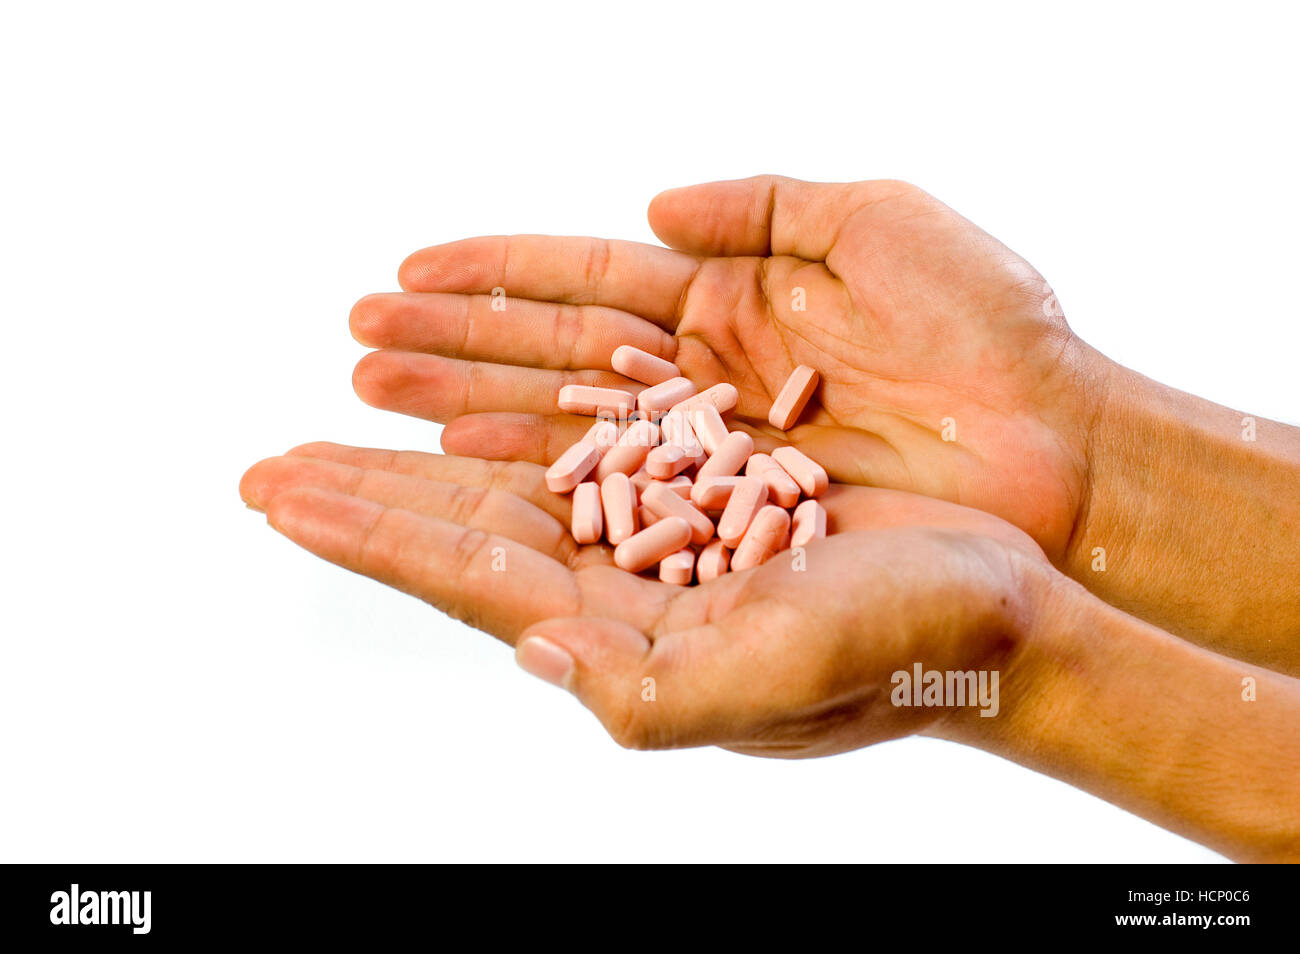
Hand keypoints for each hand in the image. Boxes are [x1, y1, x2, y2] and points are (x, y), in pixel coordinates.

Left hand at [239, 442, 1044, 754]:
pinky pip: (593, 448)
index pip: (463, 575)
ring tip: (354, 419)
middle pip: (463, 531)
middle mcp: (626, 588)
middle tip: (270, 468)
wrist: (994, 615)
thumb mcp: (776, 680)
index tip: (280, 495)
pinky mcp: (707, 495)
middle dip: (366, 496)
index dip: (369, 533)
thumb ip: (646, 693)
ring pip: (515, 484)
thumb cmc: (900, 654)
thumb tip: (527, 651)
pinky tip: (485, 410)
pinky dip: (528, 423)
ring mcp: (661, 539)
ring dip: (428, 454)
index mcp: (622, 633)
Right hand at [349, 176, 1106, 564]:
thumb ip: (760, 205)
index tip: (404, 274)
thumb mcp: (876, 223)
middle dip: (447, 354)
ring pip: (559, 435)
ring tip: (368, 409)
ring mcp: (708, 457)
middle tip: (353, 352)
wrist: (1064, 450)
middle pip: (547, 362)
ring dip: (460, 421)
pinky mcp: (726, 523)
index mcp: (728, 304)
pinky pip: (612, 502)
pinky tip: (459, 473)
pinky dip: (533, 486)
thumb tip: (647, 203)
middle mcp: (700, 384)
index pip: (583, 283)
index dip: (494, 278)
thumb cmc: (990, 330)